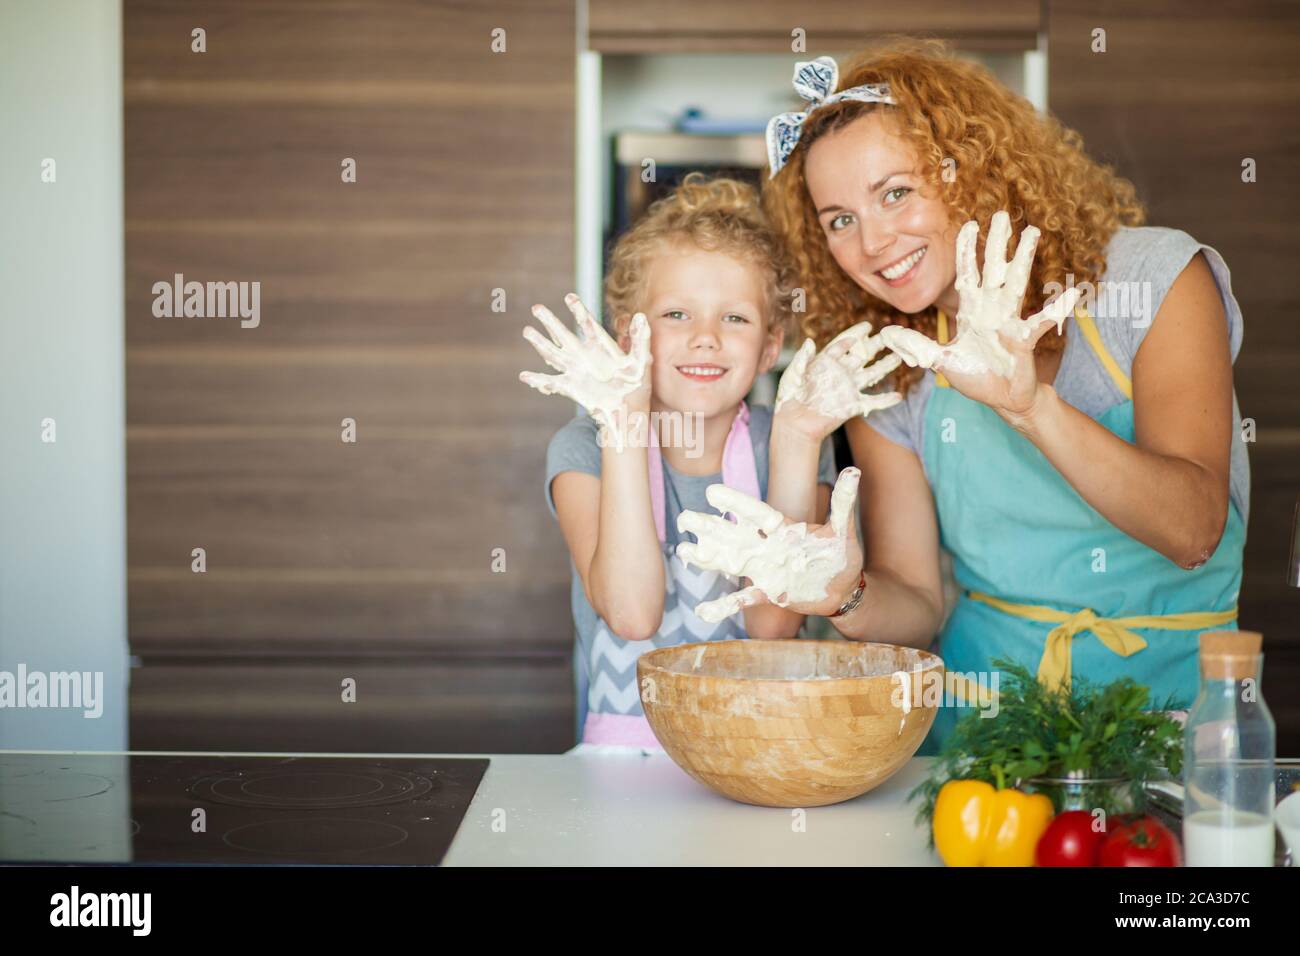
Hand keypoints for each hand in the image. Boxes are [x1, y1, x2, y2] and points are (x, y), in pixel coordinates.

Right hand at [519, 293, 651, 447]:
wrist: (627, 410)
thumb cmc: (636, 384)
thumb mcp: (641, 361)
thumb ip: (641, 340)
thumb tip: (641, 316)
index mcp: (600, 346)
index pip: (587, 324)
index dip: (578, 310)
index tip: (570, 297)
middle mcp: (584, 355)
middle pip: (563, 335)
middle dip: (550, 321)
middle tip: (536, 308)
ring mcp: (575, 370)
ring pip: (554, 354)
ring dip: (540, 343)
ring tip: (527, 331)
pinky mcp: (570, 387)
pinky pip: (552, 382)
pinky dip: (538, 380)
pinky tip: (525, 376)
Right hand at [675, 467, 864, 622]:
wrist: (843, 590)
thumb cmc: (841, 556)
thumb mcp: (843, 530)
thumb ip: (843, 501)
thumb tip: (853, 470)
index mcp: (783, 529)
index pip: (755, 513)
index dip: (735, 504)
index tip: (712, 492)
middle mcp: (767, 547)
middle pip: (733, 534)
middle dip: (709, 527)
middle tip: (683, 518)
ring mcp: (765, 570)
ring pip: (730, 562)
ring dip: (708, 558)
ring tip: (683, 550)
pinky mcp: (769, 593)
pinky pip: (743, 599)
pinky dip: (724, 605)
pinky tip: (702, 611)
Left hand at [774, 322, 902, 441]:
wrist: (794, 424)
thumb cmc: (789, 399)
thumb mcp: (792, 375)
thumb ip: (801, 359)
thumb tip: (809, 342)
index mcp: (826, 362)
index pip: (844, 344)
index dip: (855, 334)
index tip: (867, 327)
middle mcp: (840, 373)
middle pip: (862, 355)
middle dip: (876, 344)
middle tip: (891, 334)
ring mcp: (848, 388)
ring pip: (872, 374)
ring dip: (886, 365)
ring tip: (899, 356)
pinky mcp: (852, 406)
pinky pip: (872, 402)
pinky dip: (885, 400)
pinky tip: (898, 397)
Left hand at [877, 211, 1079, 418]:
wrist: (1002, 399)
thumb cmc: (976, 377)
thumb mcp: (939, 360)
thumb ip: (916, 345)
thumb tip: (887, 332)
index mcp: (972, 311)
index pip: (967, 274)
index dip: (967, 251)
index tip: (970, 225)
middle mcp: (991, 310)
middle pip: (993, 270)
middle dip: (996, 243)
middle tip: (1002, 214)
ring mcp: (1009, 322)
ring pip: (1016, 283)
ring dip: (1023, 258)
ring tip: (1032, 232)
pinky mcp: (1023, 339)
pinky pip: (1040, 321)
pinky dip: (1056, 309)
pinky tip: (1071, 293)